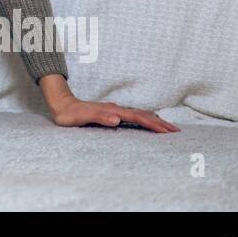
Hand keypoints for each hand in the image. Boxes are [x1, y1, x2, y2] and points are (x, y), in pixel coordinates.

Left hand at [47, 93, 179, 131]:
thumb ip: (100, 117)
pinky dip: (144, 120)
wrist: (61, 105)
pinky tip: (147, 124)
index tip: (167, 131)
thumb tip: (117, 118)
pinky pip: (133, 117)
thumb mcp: (83, 117)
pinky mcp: (111, 114)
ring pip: (139, 114)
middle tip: (176, 131)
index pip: (138, 117)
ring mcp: (114, 110)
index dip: (153, 124)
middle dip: (160, 123)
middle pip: (143, 114)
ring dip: (154, 121)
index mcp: (113, 110)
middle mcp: (116, 109)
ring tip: (168, 128)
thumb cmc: (70, 114)